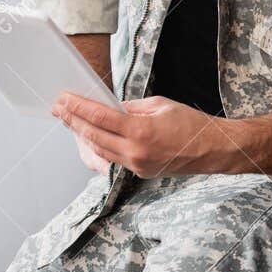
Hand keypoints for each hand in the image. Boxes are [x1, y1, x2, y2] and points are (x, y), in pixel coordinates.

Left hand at [50, 92, 238, 177]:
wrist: (213, 149)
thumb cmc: (192, 124)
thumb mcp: (161, 105)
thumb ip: (133, 107)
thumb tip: (112, 108)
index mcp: (140, 131)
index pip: (100, 117)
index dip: (78, 107)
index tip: (64, 99)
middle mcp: (135, 152)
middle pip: (93, 136)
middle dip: (73, 121)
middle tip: (58, 109)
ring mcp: (136, 165)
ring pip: (99, 150)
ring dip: (83, 135)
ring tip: (70, 121)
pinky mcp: (140, 172)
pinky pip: (113, 159)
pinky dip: (100, 147)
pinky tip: (91, 138)